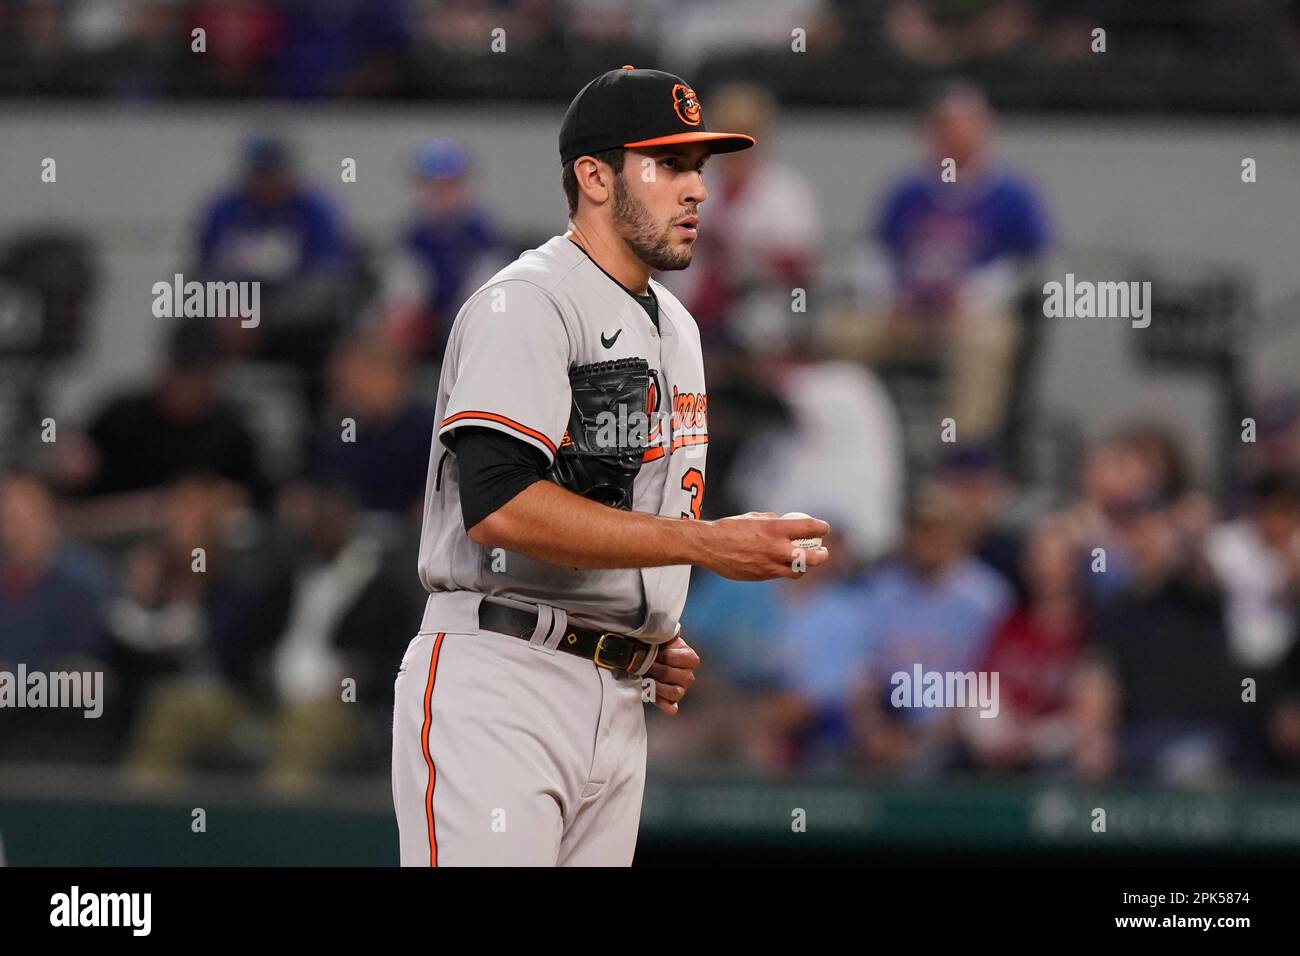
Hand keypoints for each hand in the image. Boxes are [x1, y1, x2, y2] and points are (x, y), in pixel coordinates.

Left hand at [645, 636, 699, 716]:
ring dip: (657, 686)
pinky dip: (661, 703)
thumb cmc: (654, 646)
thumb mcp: (662, 636)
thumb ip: (668, 632)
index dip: (668, 656)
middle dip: (658, 669)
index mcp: (690, 658)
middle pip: (679, 676)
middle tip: (644, 665)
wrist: (642, 657)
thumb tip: (673, 630)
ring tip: (644, 678)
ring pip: (675, 693)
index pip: (686, 659)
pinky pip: (671, 709)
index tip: (655, 651)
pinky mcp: (671, 703)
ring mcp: (681, 690)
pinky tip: (649, 694)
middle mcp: (688, 676)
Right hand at [699, 512, 830, 580]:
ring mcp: (769, 566)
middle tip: (823, 552)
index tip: (824, 528)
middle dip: (822, 555)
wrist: (708, 546)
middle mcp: (776, 549)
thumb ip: (772, 521)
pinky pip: (778, 575)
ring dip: (804, 567)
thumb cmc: (729, 528)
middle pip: (812, 558)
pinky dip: (783, 570)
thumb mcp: (753, 517)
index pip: (809, 528)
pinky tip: (780, 564)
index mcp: (776, 529)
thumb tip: (784, 521)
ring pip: (797, 572)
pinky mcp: (761, 577)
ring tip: (804, 562)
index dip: (821, 528)